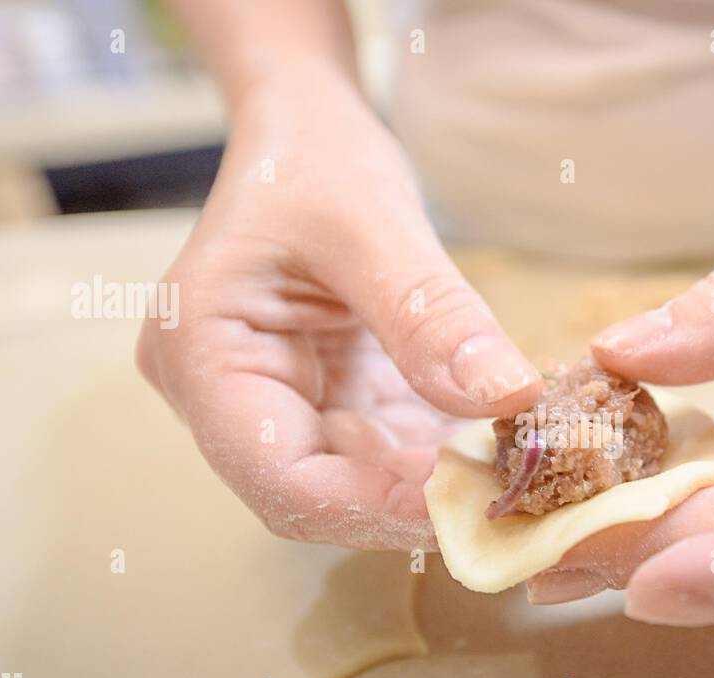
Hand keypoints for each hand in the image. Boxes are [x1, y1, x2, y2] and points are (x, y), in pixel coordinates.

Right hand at [137, 68, 540, 549]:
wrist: (303, 133)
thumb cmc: (316, 160)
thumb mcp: (374, 221)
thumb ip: (432, 312)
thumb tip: (509, 396)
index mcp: (203, 355)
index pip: (281, 478)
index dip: (375, 506)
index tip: (466, 502)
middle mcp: (224, 397)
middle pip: (315, 495)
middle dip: (409, 501)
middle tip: (505, 493)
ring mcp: (271, 404)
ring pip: (353, 482)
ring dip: (430, 483)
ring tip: (510, 468)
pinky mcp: (318, 401)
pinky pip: (377, 450)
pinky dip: (433, 452)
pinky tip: (492, 442)